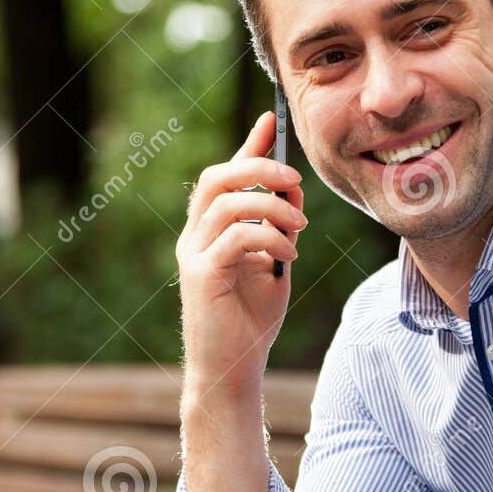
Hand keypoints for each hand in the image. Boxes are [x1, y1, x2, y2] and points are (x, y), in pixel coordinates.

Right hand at [176, 109, 305, 395]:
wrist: (233, 371)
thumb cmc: (251, 322)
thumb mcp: (274, 264)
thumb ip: (279, 228)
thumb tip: (293, 189)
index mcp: (209, 231)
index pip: (225, 176)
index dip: (248, 145)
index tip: (271, 119)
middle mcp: (194, 238)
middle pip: (217, 178)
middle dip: (259, 168)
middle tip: (295, 182)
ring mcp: (194, 256)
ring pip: (227, 203)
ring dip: (272, 208)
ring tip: (298, 231)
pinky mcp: (201, 277)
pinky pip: (235, 237)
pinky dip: (268, 239)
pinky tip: (288, 258)